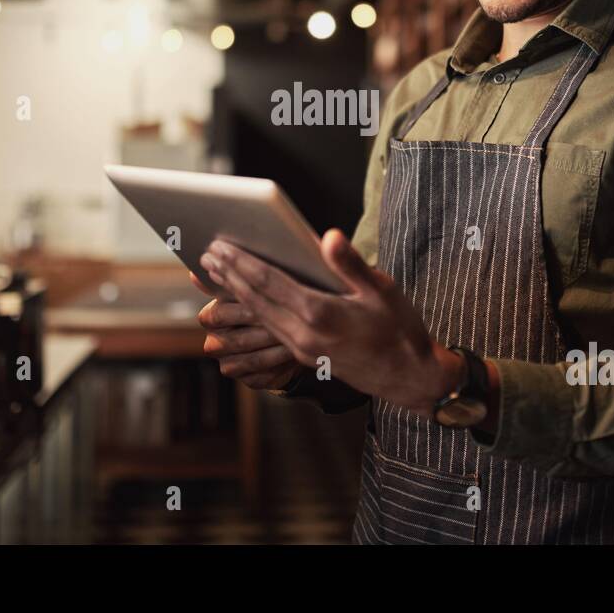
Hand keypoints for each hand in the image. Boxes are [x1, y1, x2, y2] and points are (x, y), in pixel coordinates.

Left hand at [198, 230, 463, 417]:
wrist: (409, 376)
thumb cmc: (400, 328)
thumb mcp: (382, 290)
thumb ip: (351, 263)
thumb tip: (327, 236)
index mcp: (320, 312)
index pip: (270, 282)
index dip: (241, 263)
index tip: (220, 246)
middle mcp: (304, 333)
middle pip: (256, 299)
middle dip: (228, 276)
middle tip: (204, 256)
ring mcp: (302, 348)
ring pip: (258, 316)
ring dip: (234, 294)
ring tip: (213, 276)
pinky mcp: (304, 356)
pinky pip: (269, 330)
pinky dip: (250, 312)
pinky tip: (241, 304)